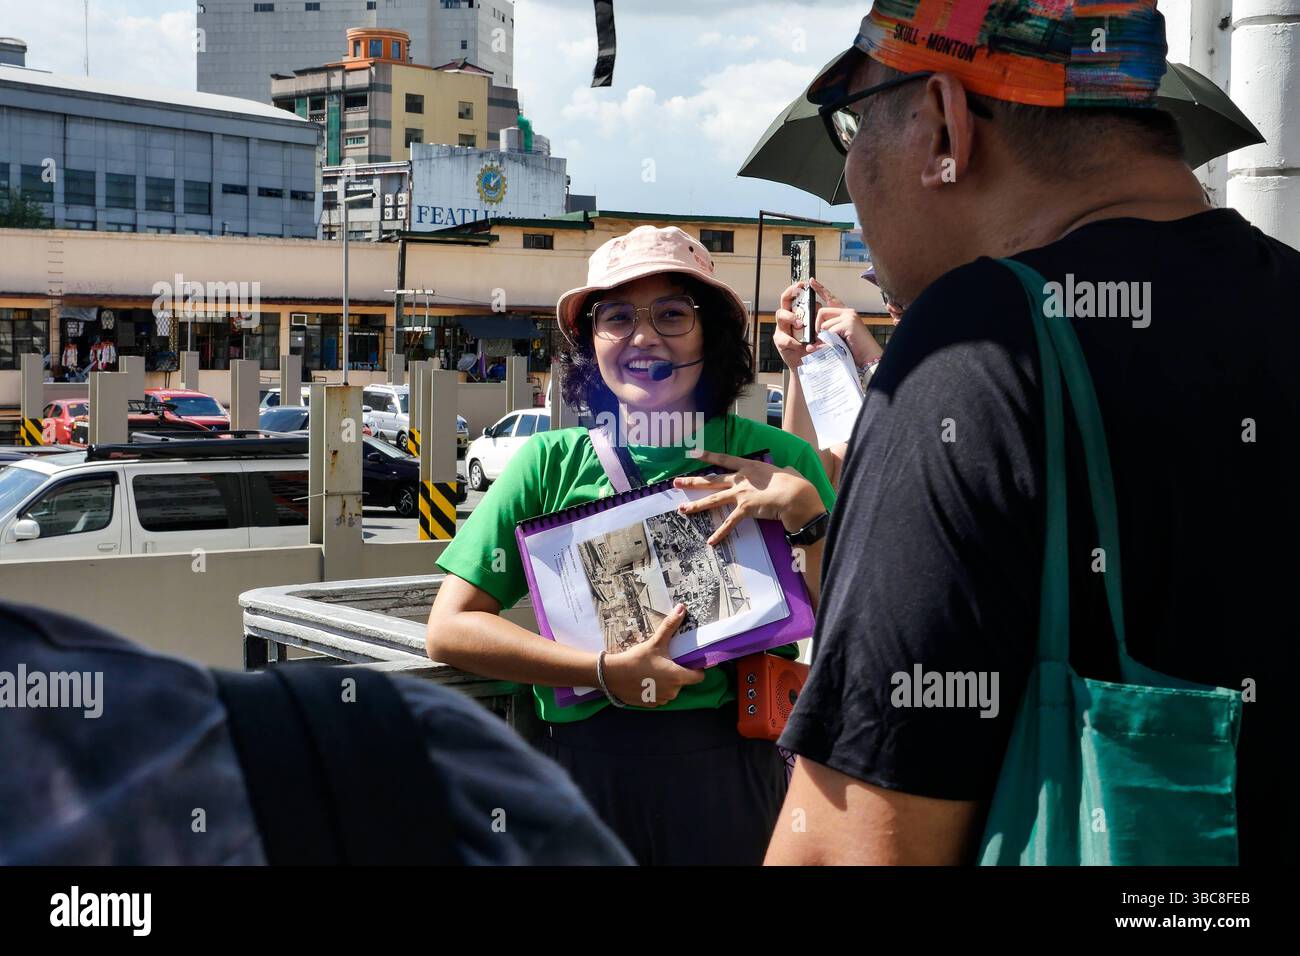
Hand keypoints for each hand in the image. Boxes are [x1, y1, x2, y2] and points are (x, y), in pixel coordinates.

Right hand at [603, 603, 705, 706]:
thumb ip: (670, 626)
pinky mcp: (651, 705)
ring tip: (653, 671)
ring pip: (671, 690)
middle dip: (677, 673)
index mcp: (678, 677)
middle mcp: (673, 692)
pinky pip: (659, 696)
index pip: (699, 677)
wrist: (613, 675)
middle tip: (665, 662)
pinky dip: (655, 690)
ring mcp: (662, 700)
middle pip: (683, 682)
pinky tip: (645, 681)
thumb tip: (682, 608)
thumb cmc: (637, 659)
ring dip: (667, 683)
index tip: (690, 662)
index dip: (697, 669)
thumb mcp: (655, 642)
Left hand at [672, 449, 825, 541]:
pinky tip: (711, 541)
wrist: (795, 495)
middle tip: (676, 482)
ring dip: (696, 505)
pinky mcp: (745, 509)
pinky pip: (729, 523)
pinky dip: (720, 533)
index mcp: (750, 466)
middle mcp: (741, 478)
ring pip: (713, 499)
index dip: (708, 455)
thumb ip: (781, 471)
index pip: (724, 459)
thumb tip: (786, 471)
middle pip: (711, 479)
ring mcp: (741, 493)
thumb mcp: (786, 471)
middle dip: (692, 481)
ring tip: (681, 509)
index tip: (693, 453)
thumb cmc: (794, 482)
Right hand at [772, 281, 817, 370]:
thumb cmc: (817, 345)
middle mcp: (789, 318)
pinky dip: (793, 341)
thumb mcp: (821, 328)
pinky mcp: (780, 341)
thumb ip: (819, 317)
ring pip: (781, 315)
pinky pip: (784, 337)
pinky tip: (800, 345)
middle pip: (784, 300)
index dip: (797, 288)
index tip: (803, 283)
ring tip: (800, 324)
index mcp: (799, 313)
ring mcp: (783, 329)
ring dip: (791, 317)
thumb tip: (823, 304)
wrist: (811, 364)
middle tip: (797, 292)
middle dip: (790, 293)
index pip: (795, 296)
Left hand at [809, 278, 883, 367]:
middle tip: (817, 338)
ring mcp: (849, 316)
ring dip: (824, 338)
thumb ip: (826, 338)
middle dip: (816, 327)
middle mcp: (848, 312)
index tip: (811, 281)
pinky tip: (839, 346)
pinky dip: (829, 341)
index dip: (820, 289)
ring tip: (835, 345)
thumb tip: (810, 344)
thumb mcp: (837, 341)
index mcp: (846, 314)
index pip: (831, 298)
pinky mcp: (849, 323)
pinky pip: (829, 331)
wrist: (869, 358)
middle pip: (821, 312)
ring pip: (824, 324)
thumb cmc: (854, 351)